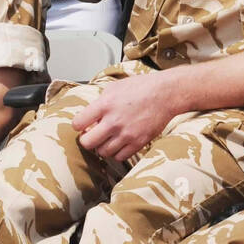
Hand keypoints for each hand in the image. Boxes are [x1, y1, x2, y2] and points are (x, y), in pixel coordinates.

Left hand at [73, 71, 188, 161]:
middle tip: (92, 135)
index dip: (79, 125)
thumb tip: (89, 116)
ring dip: (102, 146)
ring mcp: (126, 134)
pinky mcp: (138, 142)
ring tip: (108, 138)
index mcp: (105, 104)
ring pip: (103, 152)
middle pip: (87, 143)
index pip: (78, 124)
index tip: (83, 125)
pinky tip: (119, 143)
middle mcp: (114, 121)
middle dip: (87, 139)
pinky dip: (117, 152)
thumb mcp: (114, 87)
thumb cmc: (142, 87)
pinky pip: (119, 156)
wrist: (166, 94)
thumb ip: (99, 102)